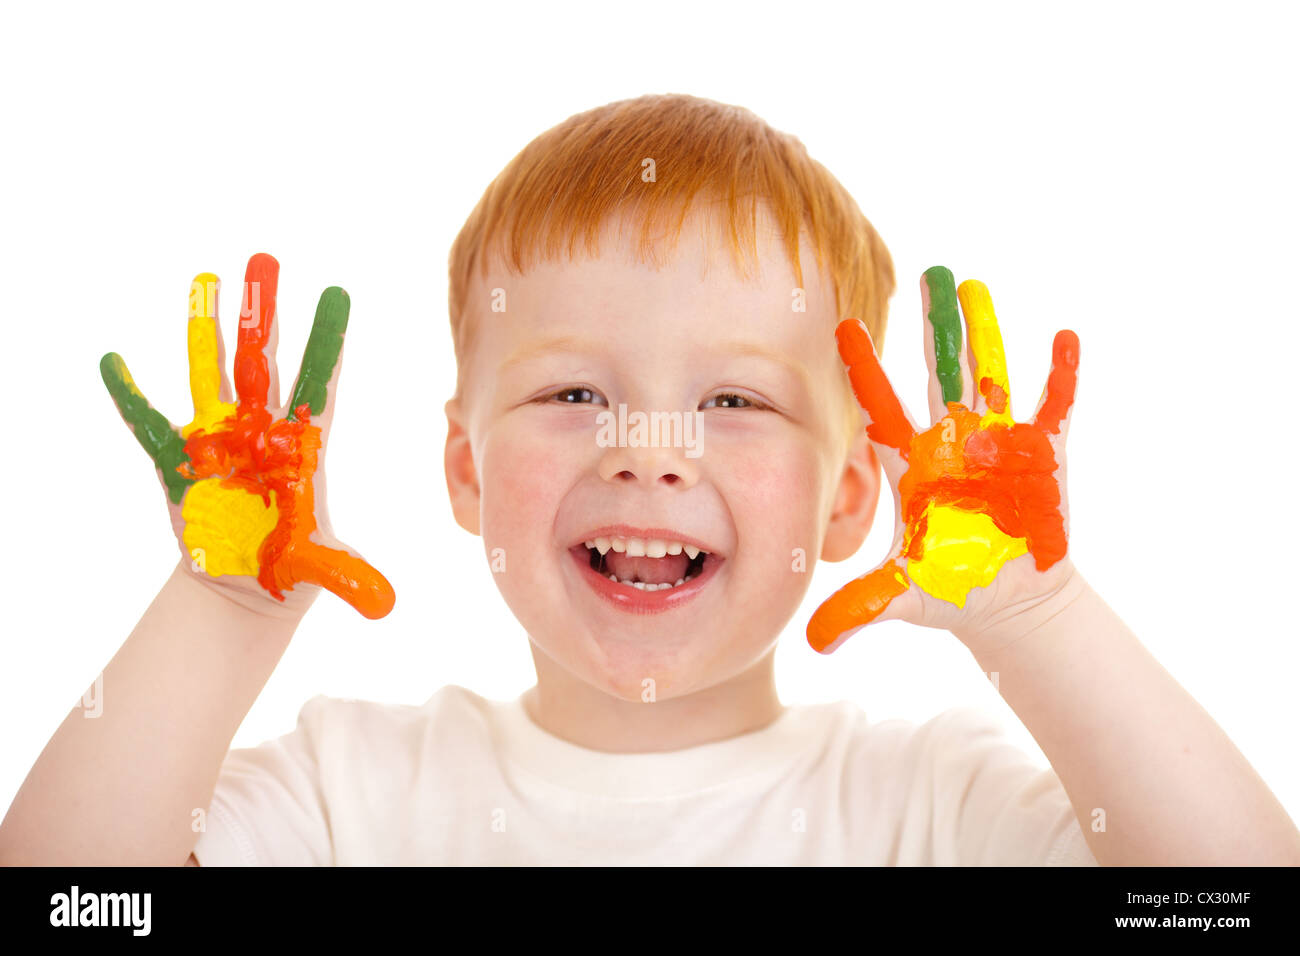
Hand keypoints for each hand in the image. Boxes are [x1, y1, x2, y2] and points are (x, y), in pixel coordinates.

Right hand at [100, 252, 394, 619]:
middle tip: (265, 258)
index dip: (327, 343)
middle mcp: (259, 432)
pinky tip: (114, 361)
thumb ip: (348, 577)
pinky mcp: (178, 463)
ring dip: (205, 331)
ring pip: (211, 375)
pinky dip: (131, 395)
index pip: (319, 385)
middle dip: (262, 314)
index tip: (338, 294)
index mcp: (301, 447)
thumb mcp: (318, 570)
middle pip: (263, 363)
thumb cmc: (289, 567)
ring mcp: (218, 441)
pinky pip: (149, 425)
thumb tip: (386, 607)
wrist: (244, 585)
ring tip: (205, 281)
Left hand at [807, 265, 1078, 654]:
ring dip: (986, 335)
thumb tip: (812, 644)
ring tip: (975, 286)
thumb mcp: (904, 596)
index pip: (881, 409)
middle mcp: (952, 444)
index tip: (842, 325)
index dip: (864, 370)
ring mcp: (998, 445)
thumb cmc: (954, 590)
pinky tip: (1063, 337)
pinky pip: (1053, 408)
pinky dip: (1060, 375)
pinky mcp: (1042, 458)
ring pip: (988, 377)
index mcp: (914, 466)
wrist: (1011, 602)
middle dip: (933, 328)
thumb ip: (860, 608)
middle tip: (928, 273)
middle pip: (937, 375)